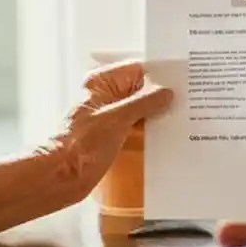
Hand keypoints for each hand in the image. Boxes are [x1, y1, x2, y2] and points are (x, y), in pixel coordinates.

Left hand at [45, 60, 172, 199]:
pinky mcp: (112, 135)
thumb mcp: (118, 118)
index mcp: (101, 83)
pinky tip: (164, 134)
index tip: (179, 83)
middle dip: (160, 97)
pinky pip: (136, 127)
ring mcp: (109, 117)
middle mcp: (105, 97)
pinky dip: (149, 130)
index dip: (159, 76)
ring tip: (177, 119)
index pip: (137, 69)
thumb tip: (164, 93)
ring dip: (155, 115)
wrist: (62, 177)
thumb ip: (144, 102)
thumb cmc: (78, 146)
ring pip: (140, 110)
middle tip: (183, 102)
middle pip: (140, 90)